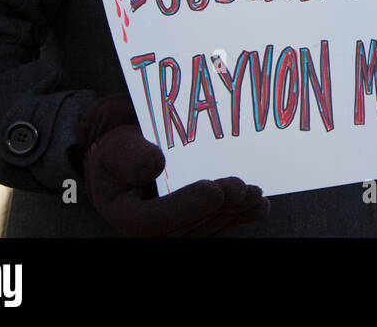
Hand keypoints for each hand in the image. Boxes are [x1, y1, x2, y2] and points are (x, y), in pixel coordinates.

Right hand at [76, 94, 268, 236]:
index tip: (211, 190)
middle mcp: (154, 229)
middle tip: (239, 188)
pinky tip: (259, 205)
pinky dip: (243, 215)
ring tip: (253, 192)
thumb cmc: (123, 149)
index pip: (151, 222)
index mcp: (127, 215)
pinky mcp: (200, 221)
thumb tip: (155, 164)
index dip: (185, 208)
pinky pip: (221, 223)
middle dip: (217, 210)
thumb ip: (130, 156)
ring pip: (208, 228)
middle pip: (187, 229)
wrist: (136, 153)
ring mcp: (179, 228)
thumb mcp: (117, 146)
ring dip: (233, 212)